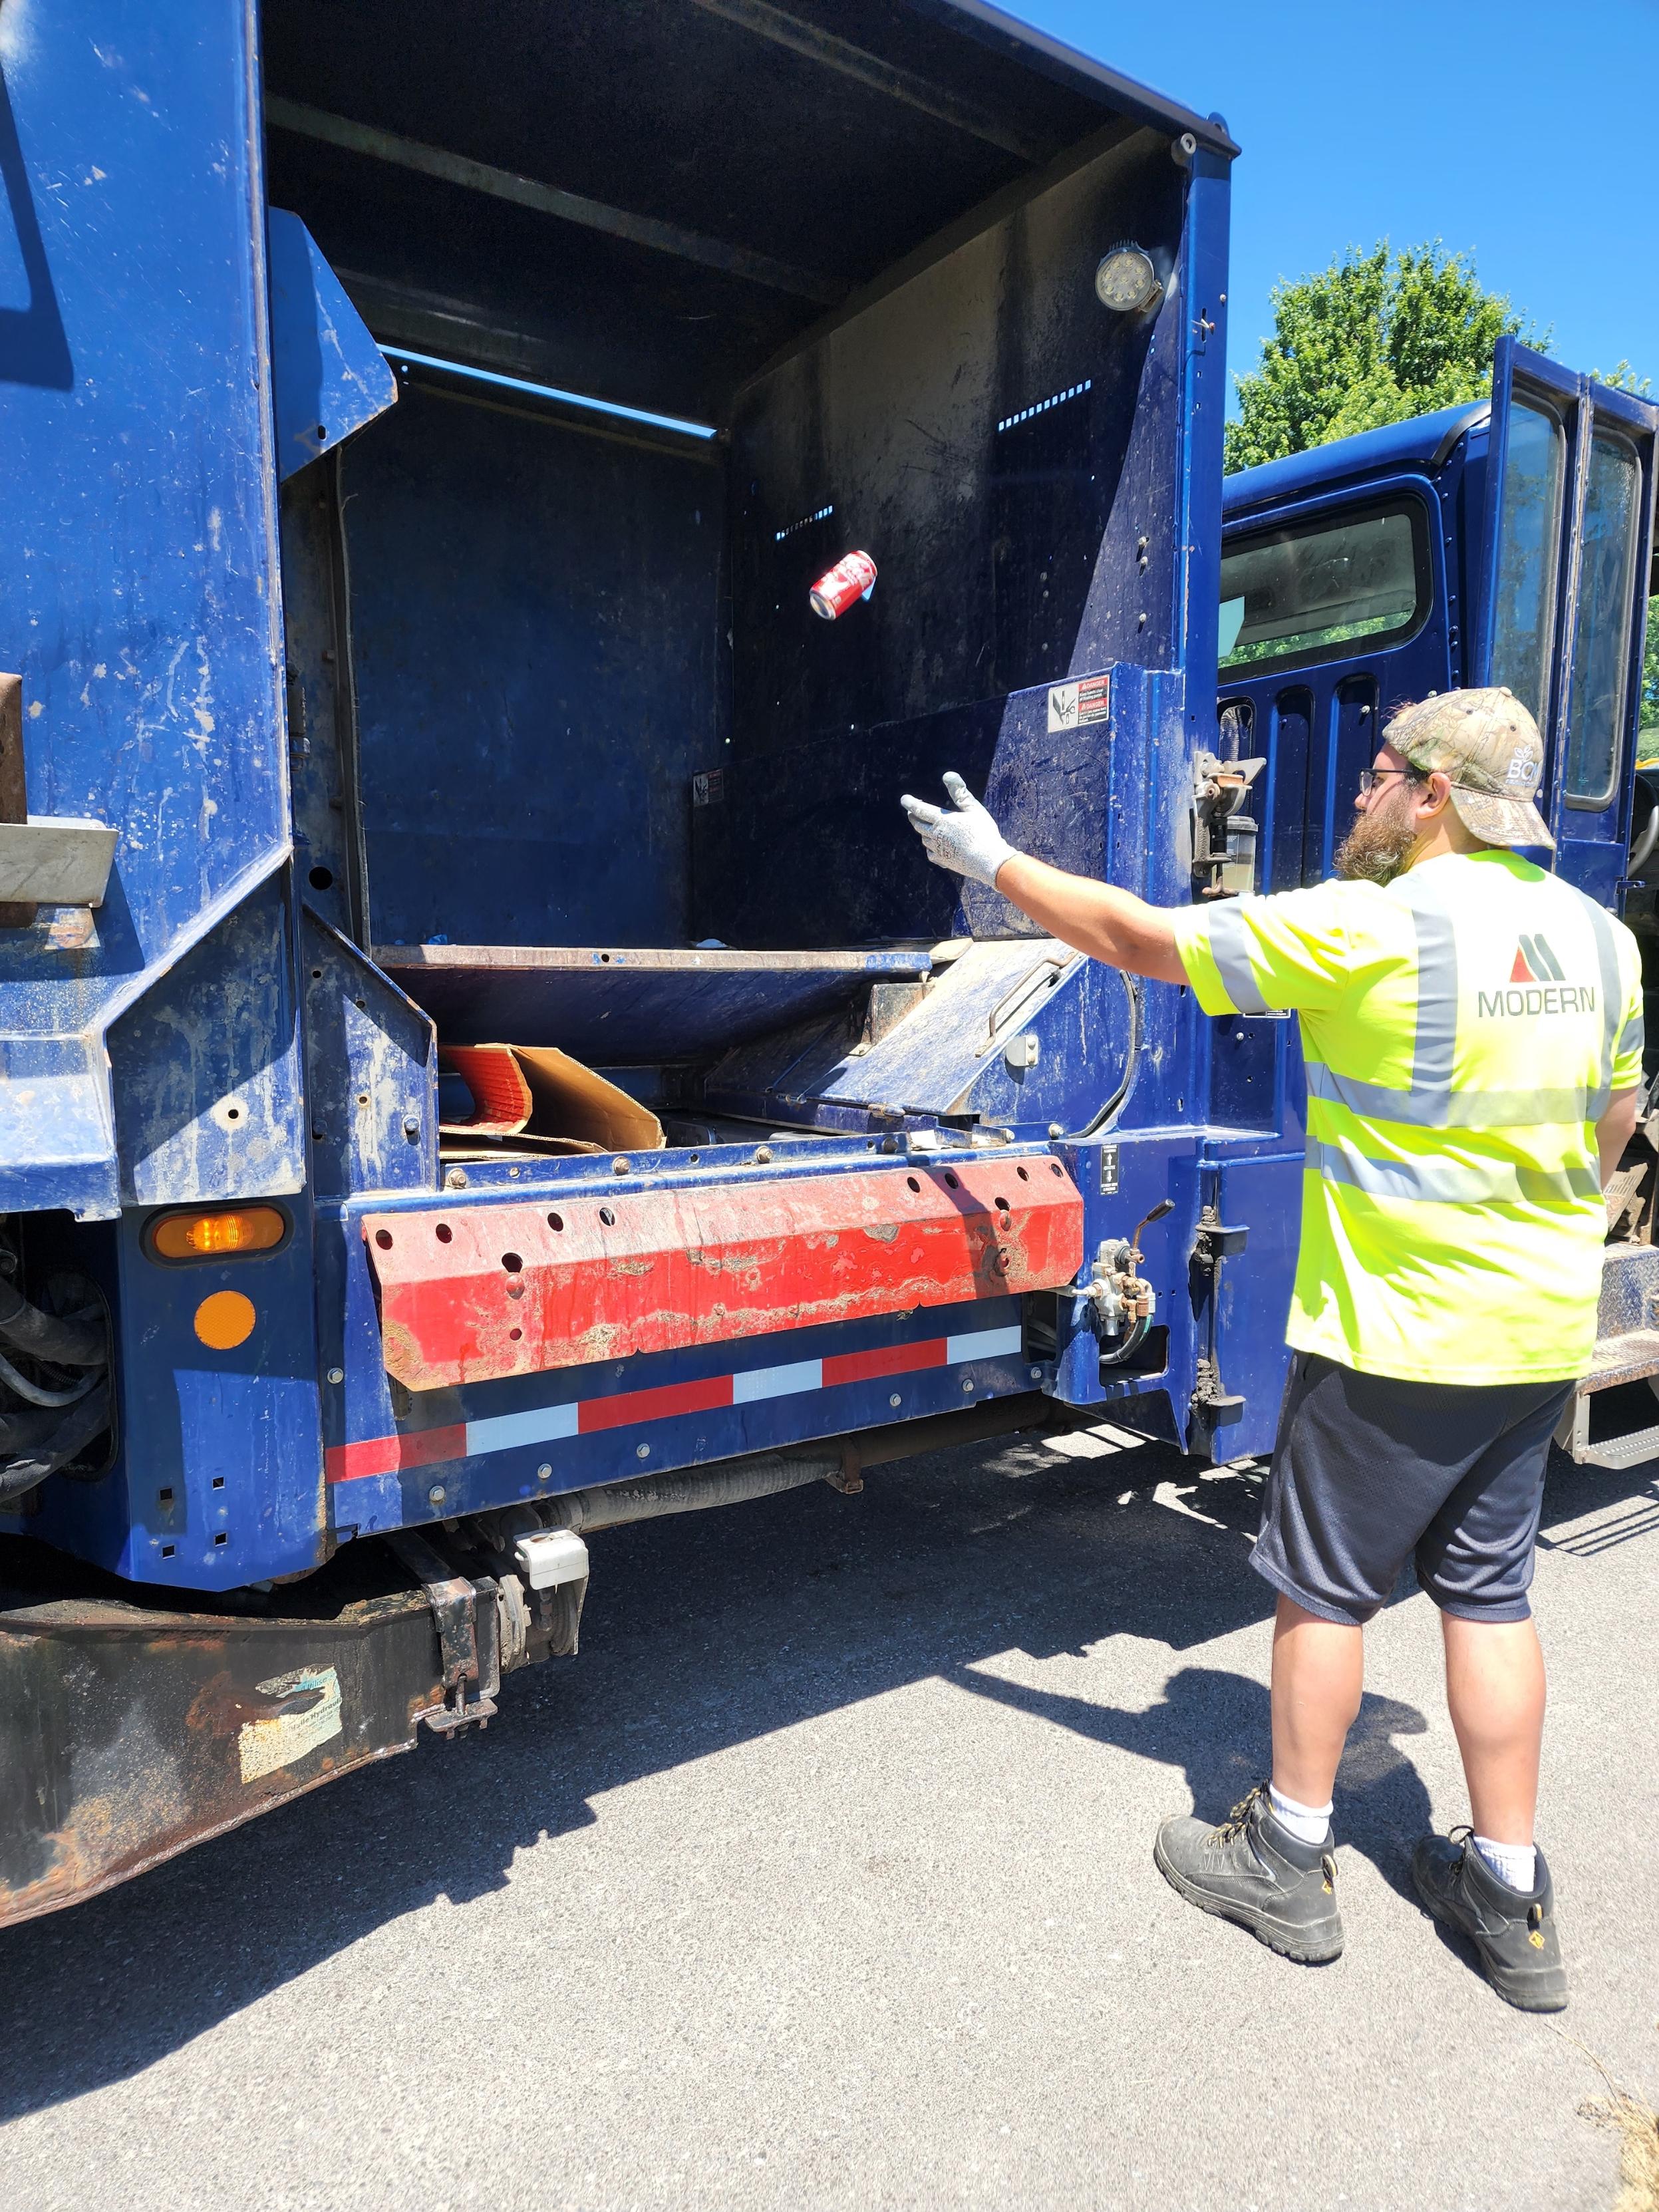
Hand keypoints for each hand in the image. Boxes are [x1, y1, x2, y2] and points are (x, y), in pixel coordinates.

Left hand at [900, 772, 1015, 888]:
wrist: (988, 861)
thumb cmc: (983, 832)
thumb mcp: (974, 808)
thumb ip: (959, 792)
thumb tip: (947, 774)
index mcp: (942, 820)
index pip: (920, 809)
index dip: (910, 803)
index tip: (904, 799)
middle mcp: (935, 835)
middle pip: (918, 825)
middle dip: (914, 816)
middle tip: (912, 812)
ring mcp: (938, 849)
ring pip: (923, 839)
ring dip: (922, 831)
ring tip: (925, 827)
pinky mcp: (943, 861)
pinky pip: (930, 853)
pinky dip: (930, 848)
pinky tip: (935, 846)